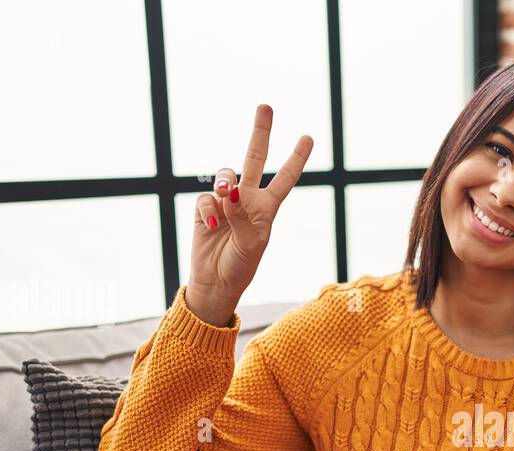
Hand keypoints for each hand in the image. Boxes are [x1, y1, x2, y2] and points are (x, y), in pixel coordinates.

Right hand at [187, 104, 313, 323]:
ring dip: (225, 182)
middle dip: (260, 132)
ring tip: (226, 196)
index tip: (309, 137)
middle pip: (254, 158)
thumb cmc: (241, 266)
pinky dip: (209, 209)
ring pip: (225, 175)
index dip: (296, 158)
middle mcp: (247, 199)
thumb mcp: (252, 245)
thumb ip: (243, 217)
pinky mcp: (205, 209)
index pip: (284, 178)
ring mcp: (225, 202)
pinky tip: (213, 225)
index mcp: (267, 208)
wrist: (216, 282)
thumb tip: (230, 191)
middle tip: (266, 106)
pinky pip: (205, 198)